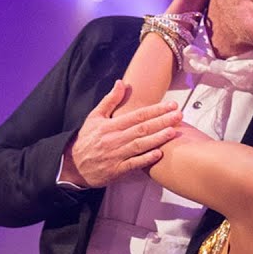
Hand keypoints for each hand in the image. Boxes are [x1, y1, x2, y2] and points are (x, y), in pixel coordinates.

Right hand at [60, 80, 182, 187]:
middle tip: (179, 115)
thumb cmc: (87, 139)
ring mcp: (116, 155)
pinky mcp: (116, 170)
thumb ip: (110, 100)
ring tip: (174, 131)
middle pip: (142, 128)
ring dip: (158, 138)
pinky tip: (159, 154)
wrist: (73, 164)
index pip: (137, 115)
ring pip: (140, 145)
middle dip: (162, 121)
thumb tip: (121, 82)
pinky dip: (146, 159)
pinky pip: (133, 164)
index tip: (171, 105)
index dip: (155, 110)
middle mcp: (114, 139)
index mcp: (110, 125)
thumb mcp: (94, 116)